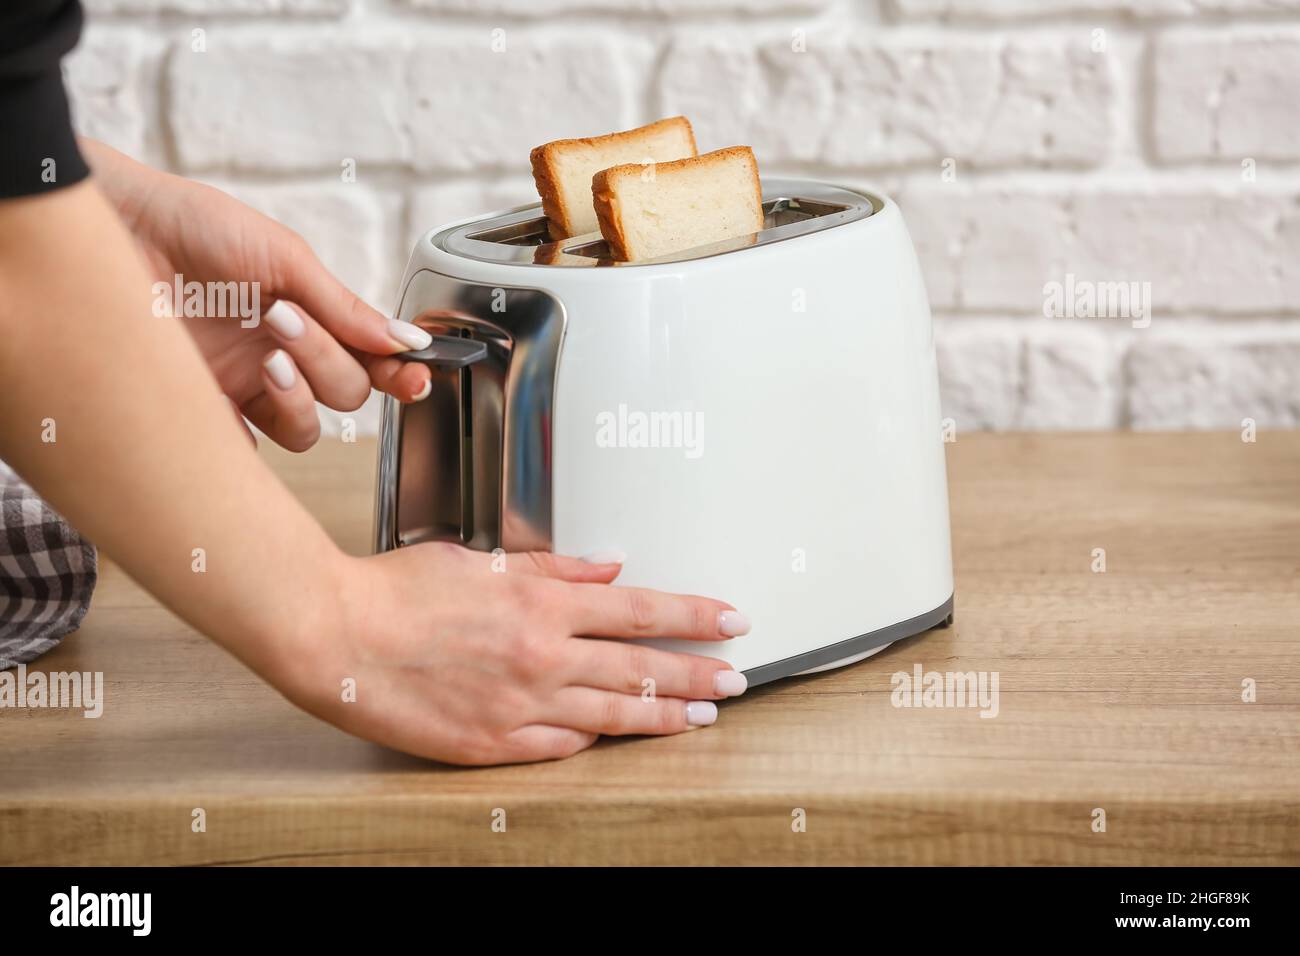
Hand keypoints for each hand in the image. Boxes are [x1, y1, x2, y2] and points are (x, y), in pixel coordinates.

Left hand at [82, 139, 431, 450]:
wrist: (115, 226)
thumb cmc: (194, 225)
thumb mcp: (282, 255)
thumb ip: (342, 305)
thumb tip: (404, 340)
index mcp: (311, 317)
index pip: (372, 360)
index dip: (401, 376)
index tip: (416, 379)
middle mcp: (284, 354)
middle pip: (346, 394)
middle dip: (327, 361)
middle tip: (285, 321)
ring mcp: (243, 384)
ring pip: (305, 431)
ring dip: (298, 400)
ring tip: (265, 358)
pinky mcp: (201, 405)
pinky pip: (240, 451)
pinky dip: (240, 439)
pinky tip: (227, 400)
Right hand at [280, 543, 751, 764]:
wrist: (337, 637)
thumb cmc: (398, 592)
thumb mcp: (480, 560)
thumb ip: (552, 566)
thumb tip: (609, 568)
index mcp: (542, 604)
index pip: (641, 611)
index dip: (694, 616)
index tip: (732, 620)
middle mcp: (543, 657)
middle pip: (641, 668)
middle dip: (697, 673)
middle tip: (736, 680)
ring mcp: (521, 706)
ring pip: (613, 715)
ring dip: (664, 716)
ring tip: (701, 718)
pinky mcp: (493, 744)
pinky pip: (558, 748)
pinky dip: (592, 742)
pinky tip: (617, 740)